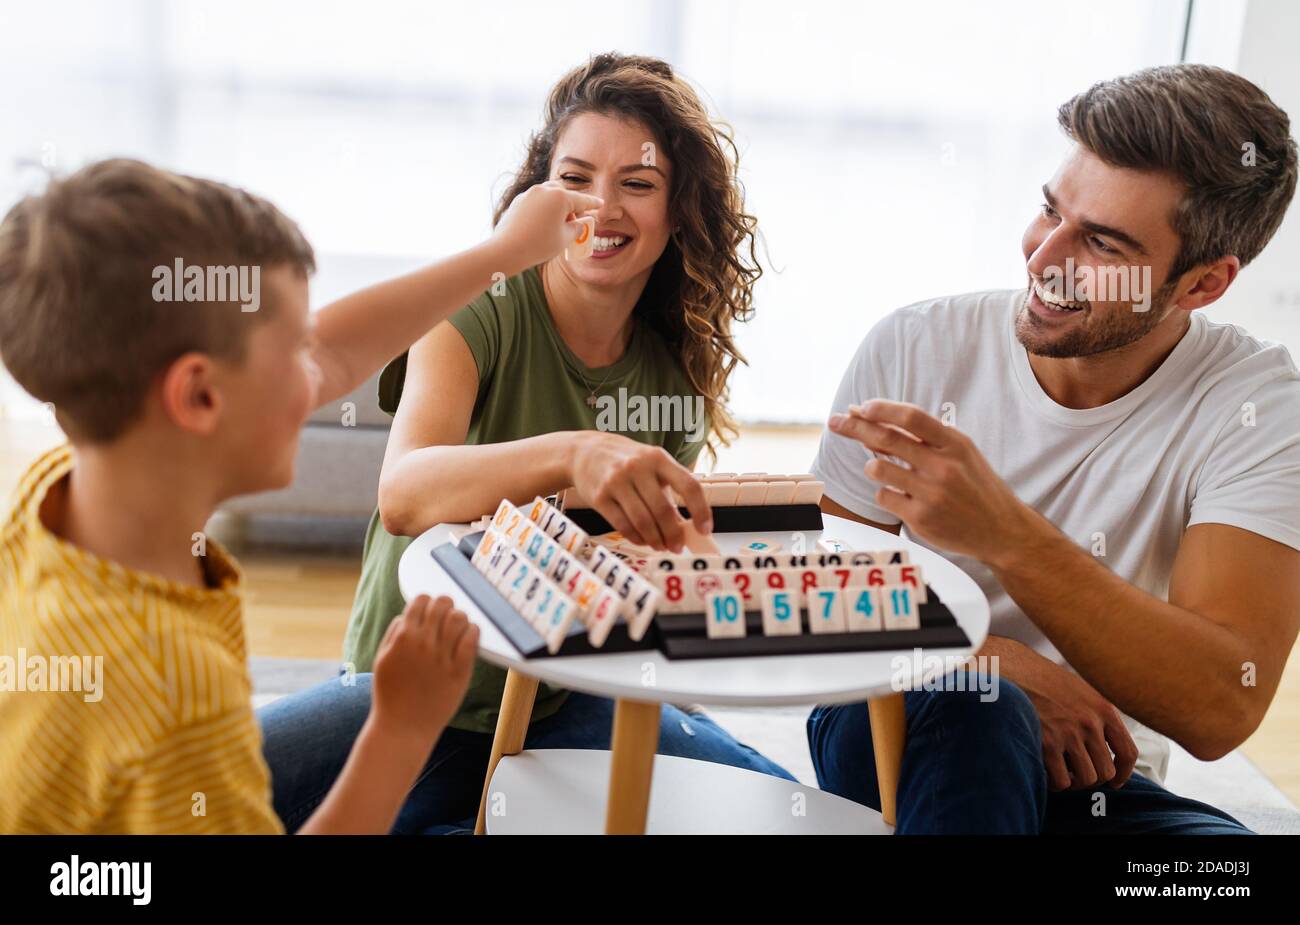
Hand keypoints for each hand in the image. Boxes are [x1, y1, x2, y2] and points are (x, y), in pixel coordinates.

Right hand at [370, 595, 477, 744]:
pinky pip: (471, 640)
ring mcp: (442, 657)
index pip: (421, 600)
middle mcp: (423, 644)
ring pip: (459, 618)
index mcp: (403, 638)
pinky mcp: (459, 672)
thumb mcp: (382, 660)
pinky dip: (473, 632)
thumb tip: (409, 614)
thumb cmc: (390, 695)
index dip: (427, 601)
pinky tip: (470, 635)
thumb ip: (394, 634)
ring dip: (460, 617)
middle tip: (447, 614)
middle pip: (443, 604)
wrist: (402, 728)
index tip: (430, 609)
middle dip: (446, 605)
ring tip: (459, 626)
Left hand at [490, 180, 602, 270]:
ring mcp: (529, 194)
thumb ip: (578, 227)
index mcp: (561, 197)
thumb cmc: (539, 245)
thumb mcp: (565, 238)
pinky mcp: (518, 201)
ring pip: (549, 194)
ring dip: (557, 205)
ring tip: (557, 223)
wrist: (506, 250)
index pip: (582, 200)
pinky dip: (543, 208)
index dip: (593, 204)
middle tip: (575, 221)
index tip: (600, 204)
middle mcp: (545, 190)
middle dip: (572, 205)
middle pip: (564, 193)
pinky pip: (536, 200)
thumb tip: (582, 222)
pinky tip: (542, 224)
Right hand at [570, 432, 711, 551]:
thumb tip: (686, 526)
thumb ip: (668, 490)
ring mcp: (616, 482)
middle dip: (673, 534)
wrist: (584, 452)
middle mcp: (637, 467)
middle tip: (677, 546)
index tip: (705, 529)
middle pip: (662, 510)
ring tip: (660, 545)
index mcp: (658, 458)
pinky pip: (622, 525)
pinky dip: (636, 538)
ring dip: (655, 539)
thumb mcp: (651, 464)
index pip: (688, 485)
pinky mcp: (599, 497)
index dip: (700, 510)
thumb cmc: (625, 460)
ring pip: (642, 521)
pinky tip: (642, 540)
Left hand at [828, 399, 1037, 564]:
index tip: (862, 406)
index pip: (912, 417)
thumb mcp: (961, 453)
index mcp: (955, 443)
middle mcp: (943, 466)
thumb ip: (925, 438)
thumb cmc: (974, 485)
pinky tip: (902, 496)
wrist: (1001, 529)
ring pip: (877, 469)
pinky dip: (885, 493)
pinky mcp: (920, 518)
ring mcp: (931, 493)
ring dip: (872, 466)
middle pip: (886, 438)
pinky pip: (883, 496)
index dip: (883, 409)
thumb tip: (877, 420)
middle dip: (855, 426)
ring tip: (884, 469)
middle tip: (836, 421)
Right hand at [992, 638, 1138, 790]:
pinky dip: (1054, 782)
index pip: (1128, 752)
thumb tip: (1105, 747)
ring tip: (1060, 772)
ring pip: (1085, 779)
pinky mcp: (1047, 743)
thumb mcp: (1079, 690)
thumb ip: (1096, 716)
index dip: (1122, 773)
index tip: (1115, 781)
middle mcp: (1090, 723)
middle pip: (1105, 771)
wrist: (1011, 668)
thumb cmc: (1041, 679)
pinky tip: (1046, 771)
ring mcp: (1069, 734)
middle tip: (1076, 774)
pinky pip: (1061, 780)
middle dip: (1091, 778)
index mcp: (1103, 709)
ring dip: (1073, 781)